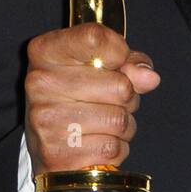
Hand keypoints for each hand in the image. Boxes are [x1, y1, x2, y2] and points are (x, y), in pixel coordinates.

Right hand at [24, 21, 159, 173]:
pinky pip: (112, 148)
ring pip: (119, 120)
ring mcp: (46, 119)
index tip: (116, 62)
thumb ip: (128, 63)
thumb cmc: (77, 97)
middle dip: (126, 97)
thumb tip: (149, 77)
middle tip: (107, 100)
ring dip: (122, 125)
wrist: (48, 144)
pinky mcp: (57, 153)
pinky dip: (114, 148)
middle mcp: (41, 82)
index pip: (94, 38)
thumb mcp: (99, 67)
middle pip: (119, 85)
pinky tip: (96, 142)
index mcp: (46, 52)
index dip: (119, 51)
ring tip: (102, 122)